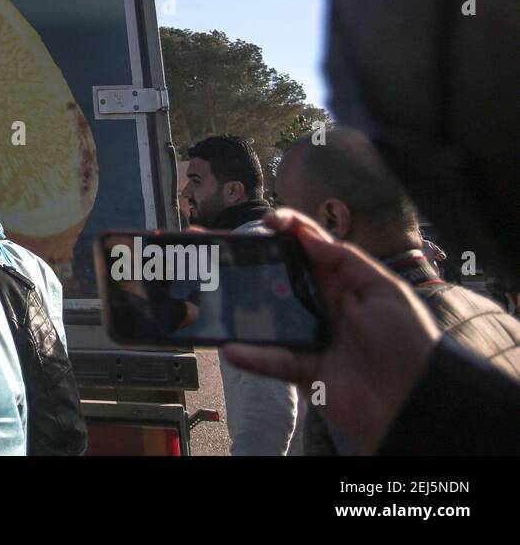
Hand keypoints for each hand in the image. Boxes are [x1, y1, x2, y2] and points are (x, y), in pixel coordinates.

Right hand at [222, 209, 442, 453]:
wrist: (416, 401)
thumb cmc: (410, 342)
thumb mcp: (386, 290)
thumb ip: (347, 260)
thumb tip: (307, 235)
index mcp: (340, 280)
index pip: (306, 246)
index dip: (285, 229)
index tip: (266, 224)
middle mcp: (318, 304)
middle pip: (274, 276)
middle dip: (243, 261)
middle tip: (212, 250)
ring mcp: (306, 336)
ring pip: (264, 316)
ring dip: (236, 305)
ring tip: (209, 292)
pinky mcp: (301, 369)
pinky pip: (270, 359)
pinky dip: (251, 355)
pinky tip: (232, 346)